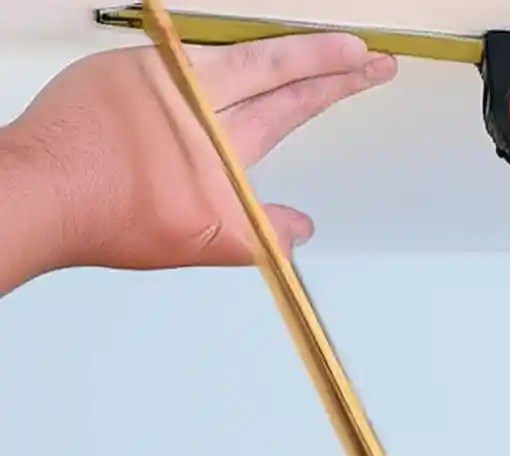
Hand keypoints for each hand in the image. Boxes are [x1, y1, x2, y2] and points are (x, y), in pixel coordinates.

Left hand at [4, 33, 395, 272]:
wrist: (36, 194)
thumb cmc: (107, 213)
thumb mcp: (208, 241)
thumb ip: (266, 238)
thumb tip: (301, 229)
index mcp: (221, 134)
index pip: (294, 96)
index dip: (336, 78)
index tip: (367, 63)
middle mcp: (191, 95)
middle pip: (273, 64)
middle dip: (324, 59)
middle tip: (360, 54)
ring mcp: (153, 78)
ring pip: (226, 58)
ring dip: (269, 60)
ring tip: (303, 60)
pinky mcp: (115, 74)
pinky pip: (176, 60)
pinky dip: (207, 68)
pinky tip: (214, 79)